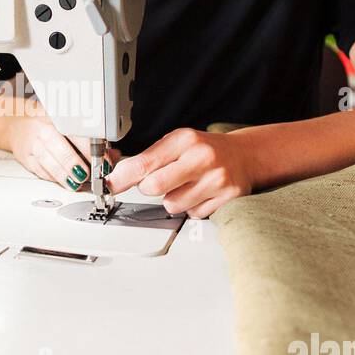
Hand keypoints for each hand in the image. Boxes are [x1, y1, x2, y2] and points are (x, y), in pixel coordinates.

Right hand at [5, 102, 119, 191]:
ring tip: (76, 182)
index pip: (76, 132)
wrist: (17, 128)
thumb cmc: (48, 126)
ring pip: (48, 160)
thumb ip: (92, 141)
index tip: (102, 160)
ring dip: (63, 174)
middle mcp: (43, 130)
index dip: (91, 148)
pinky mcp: (27, 159)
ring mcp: (33, 145)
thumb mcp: (69, 126)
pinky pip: (41, 170)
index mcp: (58, 118)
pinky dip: (54, 178)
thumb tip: (112, 155)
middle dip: (74, 162)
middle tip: (88, 174)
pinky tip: (65, 182)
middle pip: (58, 146)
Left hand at [105, 127, 254, 218]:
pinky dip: (192, 207)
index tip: (110, 186)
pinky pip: (193, 214)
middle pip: (154, 187)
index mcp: (185, 139)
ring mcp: (217, 179)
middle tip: (159, 182)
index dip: (122, 178)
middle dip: (149, 189)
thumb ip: (149, 158)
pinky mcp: (228, 198)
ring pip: (172, 205)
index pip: (144, 162)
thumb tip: (117, 176)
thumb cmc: (204, 151)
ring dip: (173, 200)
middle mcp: (202, 157)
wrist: (244, 156)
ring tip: (187, 186)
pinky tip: (202, 193)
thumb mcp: (177, 144)